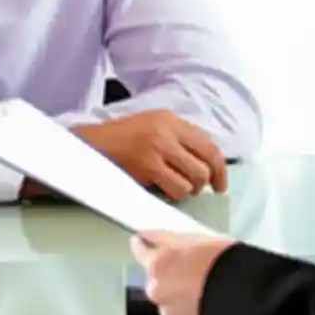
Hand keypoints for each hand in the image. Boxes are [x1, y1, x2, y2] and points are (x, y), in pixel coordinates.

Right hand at [76, 111, 227, 200]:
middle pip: (205, 165)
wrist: (92, 143)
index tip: (221, 183)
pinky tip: (163, 190)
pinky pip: (176, 189)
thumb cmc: (122, 137)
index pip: (209, 146)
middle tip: (197, 189)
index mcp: (171, 120)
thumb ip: (178, 137)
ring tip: (176, 188)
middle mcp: (168, 132)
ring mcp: (157, 149)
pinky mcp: (148, 167)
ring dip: (188, 190)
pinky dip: (174, 195)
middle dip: (205, 183)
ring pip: (193, 180)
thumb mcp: (153, 125)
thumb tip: (205, 161)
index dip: (220, 168)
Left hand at [130, 231, 236, 314]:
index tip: (148, 241)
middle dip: (169, 272)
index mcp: (158, 263)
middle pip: (156, 276)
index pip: (141, 248)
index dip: (147, 243)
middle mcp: (157, 290)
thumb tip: (158, 239)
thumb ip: (174, 241)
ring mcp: (170, 313)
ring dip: (180, 293)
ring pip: (169, 298)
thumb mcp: (201, 239)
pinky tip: (210, 303)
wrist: (251, 302)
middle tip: (193, 268)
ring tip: (207, 288)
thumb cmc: (229, 266)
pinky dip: (191, 310)